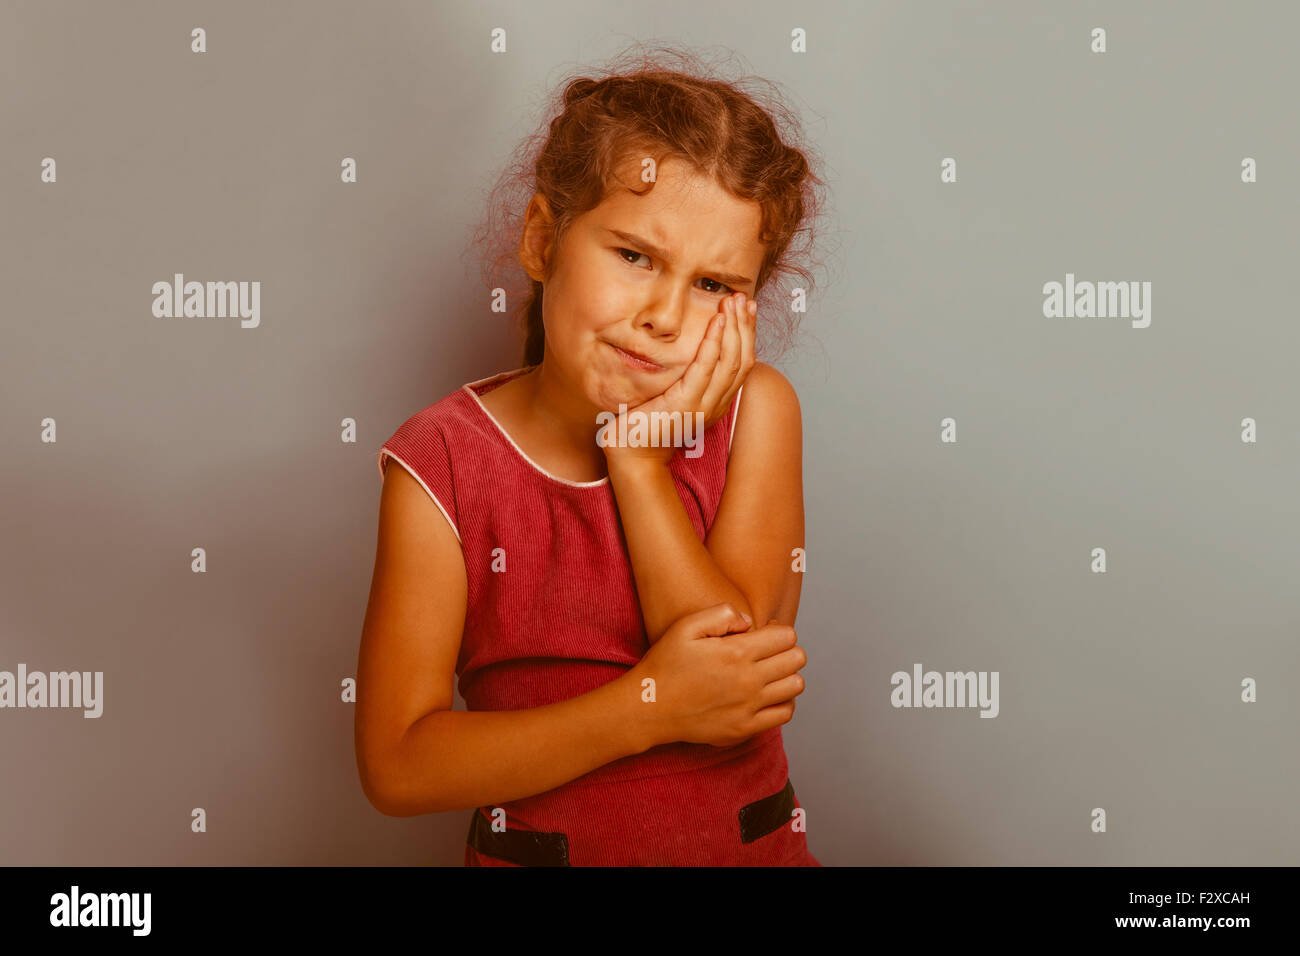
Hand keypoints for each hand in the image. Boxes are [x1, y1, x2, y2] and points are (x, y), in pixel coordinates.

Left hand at [602, 292, 756, 465]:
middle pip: (742, 360)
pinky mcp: (686, 405)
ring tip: (733, 302)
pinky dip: (714, 342)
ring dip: (734, 328)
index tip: (748, 309)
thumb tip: (684, 348)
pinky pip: (706, 368)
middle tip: (744, 297)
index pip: (741, 364)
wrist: (631, 454)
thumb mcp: (671, 394)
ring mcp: (703, 406)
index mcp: (716, 402)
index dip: (748, 335)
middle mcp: (716, 405)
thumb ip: (684, 376)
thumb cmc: (645, 424)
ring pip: (730, 362)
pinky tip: (717, 322)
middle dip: (745, 326)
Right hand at [629, 604, 806, 749]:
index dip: (778, 630)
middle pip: (797, 659)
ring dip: (787, 675)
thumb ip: (722, 613)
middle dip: (786, 650)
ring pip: (796, 686)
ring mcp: (749, 707)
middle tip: (767, 652)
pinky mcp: (745, 728)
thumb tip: (749, 621)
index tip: (763, 634)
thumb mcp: (686, 626)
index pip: (787, 636)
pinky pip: (784, 713)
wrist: (649, 707)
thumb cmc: (665, 664)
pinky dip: (783, 701)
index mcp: (737, 652)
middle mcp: (748, 681)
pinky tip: (767, 695)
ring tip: (769, 672)